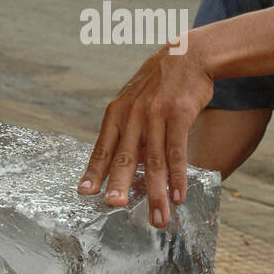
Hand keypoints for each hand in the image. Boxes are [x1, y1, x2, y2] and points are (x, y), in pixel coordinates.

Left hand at [77, 37, 213, 227]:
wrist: (188, 55)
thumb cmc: (161, 84)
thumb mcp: (135, 101)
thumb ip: (128, 131)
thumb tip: (125, 166)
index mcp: (117, 113)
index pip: (102, 148)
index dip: (94, 172)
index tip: (85, 192)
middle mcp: (133, 114)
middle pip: (125, 156)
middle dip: (119, 184)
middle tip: (114, 206)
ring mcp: (156, 114)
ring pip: (154, 161)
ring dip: (157, 193)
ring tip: (158, 218)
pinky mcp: (179, 114)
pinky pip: (177, 151)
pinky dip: (178, 177)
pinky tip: (178, 195)